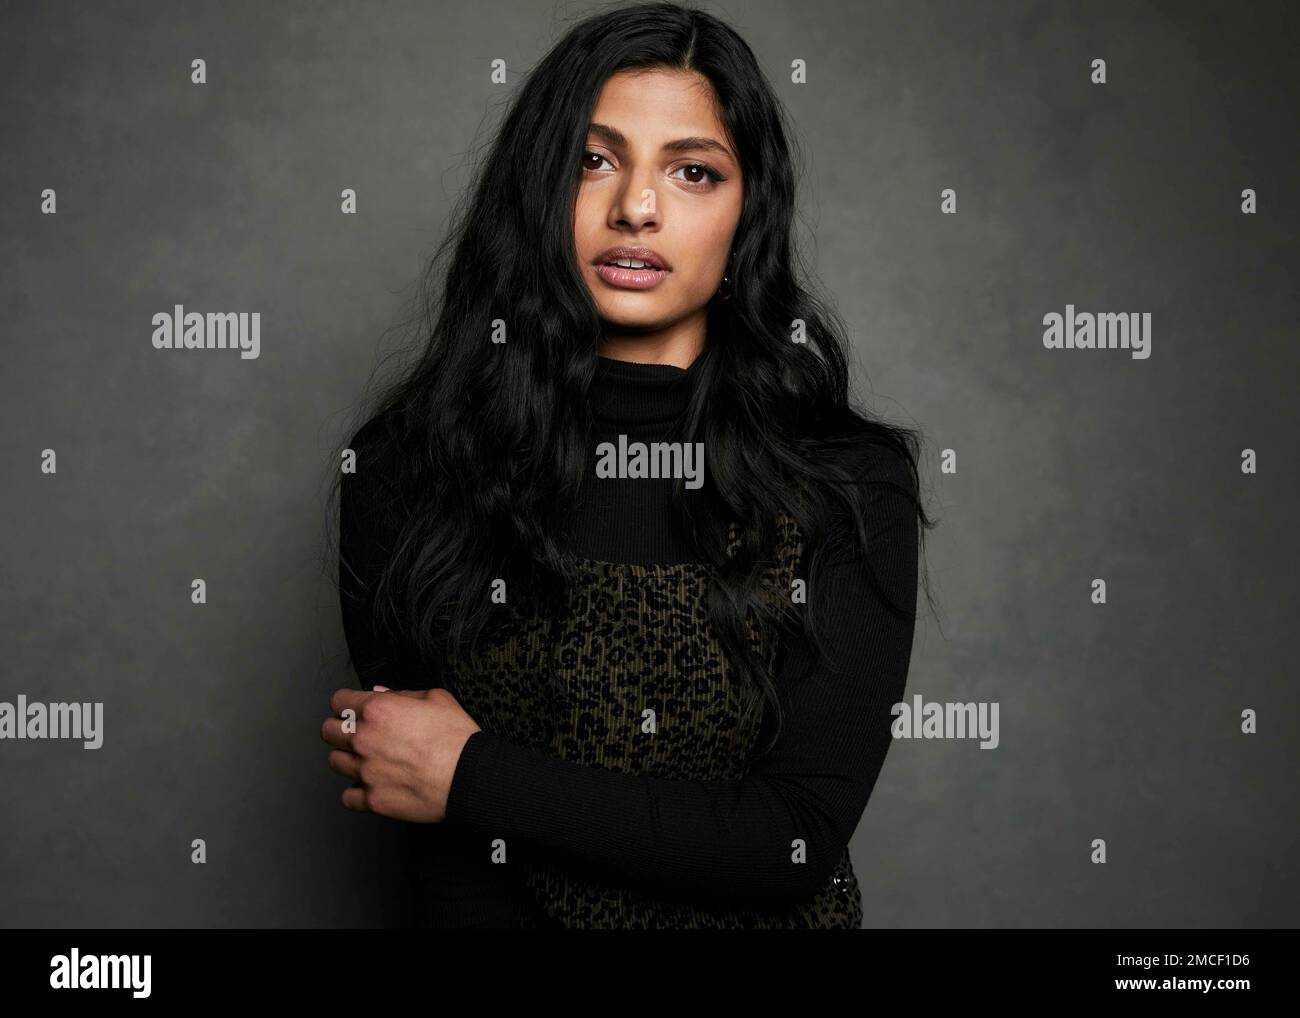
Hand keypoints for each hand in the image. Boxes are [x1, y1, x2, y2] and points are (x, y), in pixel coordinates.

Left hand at [321, 685, 480, 822]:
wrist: (469, 775)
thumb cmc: (457, 738)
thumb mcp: (436, 698)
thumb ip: (403, 694)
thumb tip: (383, 693)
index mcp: (377, 710)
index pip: (338, 702)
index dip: (345, 704)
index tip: (351, 710)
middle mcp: (365, 739)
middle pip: (327, 732)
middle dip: (339, 730)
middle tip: (355, 734)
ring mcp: (366, 771)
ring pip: (334, 763)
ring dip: (347, 759)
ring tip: (366, 760)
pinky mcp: (373, 799)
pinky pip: (347, 796)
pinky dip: (356, 792)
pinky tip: (371, 785)